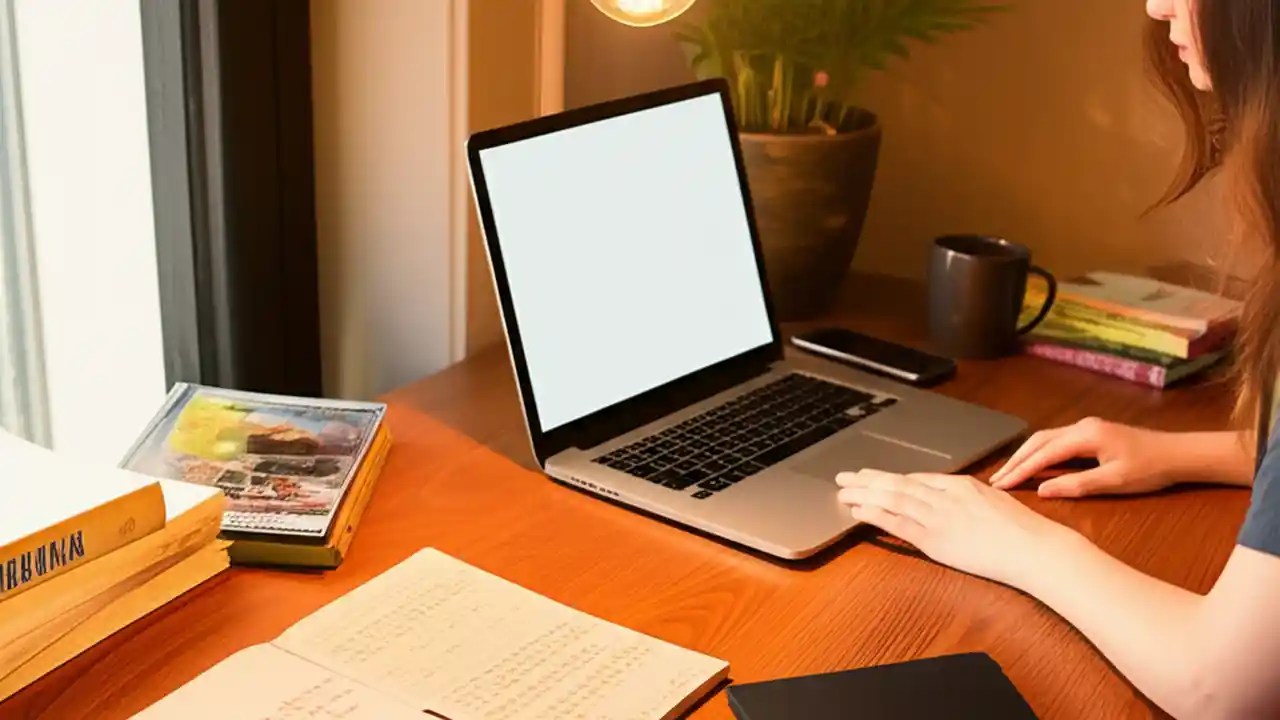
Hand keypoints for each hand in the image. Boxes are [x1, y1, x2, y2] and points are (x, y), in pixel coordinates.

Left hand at [835, 470, 1076, 587]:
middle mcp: (946, 496)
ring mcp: (939, 517)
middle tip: (844, 476)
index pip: (917, 478)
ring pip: (893, 499)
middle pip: (899, 483)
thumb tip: (952, 499)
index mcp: (961, 484)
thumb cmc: (1022, 530)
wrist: (1035, 549)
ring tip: (844, 491)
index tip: (871, 476)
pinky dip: (877, 515)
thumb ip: (968, 499)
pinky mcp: (936, 539)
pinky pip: (899, 524)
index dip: (890, 478)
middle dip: (868, 479)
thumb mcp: (993, 502)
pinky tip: (859, 511)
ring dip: (865, 494)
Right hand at [989, 418, 1176, 498]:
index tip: (1000, 485)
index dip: (1020, 470)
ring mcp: (1085, 428)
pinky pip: (1056, 441)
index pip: (1043, 453)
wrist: (1180, 454)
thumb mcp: (1114, 481)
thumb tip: (1042, 490)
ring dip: (1025, 455)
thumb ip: (1076, 485)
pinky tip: (1033, 464)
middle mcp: (1081, 427)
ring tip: (1008, 473)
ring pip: (1045, 439)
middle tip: (995, 480)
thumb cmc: (1150, 469)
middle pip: (1038, 441)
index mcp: (1085, 435)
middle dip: (1015, 460)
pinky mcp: (1091, 433)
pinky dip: (1038, 453)